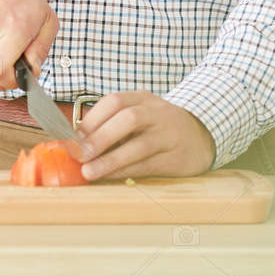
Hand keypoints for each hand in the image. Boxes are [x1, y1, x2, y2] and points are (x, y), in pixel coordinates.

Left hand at [73, 92, 215, 180]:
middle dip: (101, 137)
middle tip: (80, 154)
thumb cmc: (158, 126)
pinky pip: (149, 165)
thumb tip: (75, 142)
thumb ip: (111, 124)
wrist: (202, 135)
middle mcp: (158, 113)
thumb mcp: (139, 114)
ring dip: (111, 160)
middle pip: (130, 119)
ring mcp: (170, 135)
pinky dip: (126, 171)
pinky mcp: (177, 158)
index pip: (115, 101)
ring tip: (89, 171)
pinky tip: (109, 176)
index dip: (92, 119)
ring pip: (141, 145)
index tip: (72, 137)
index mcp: (143, 98)